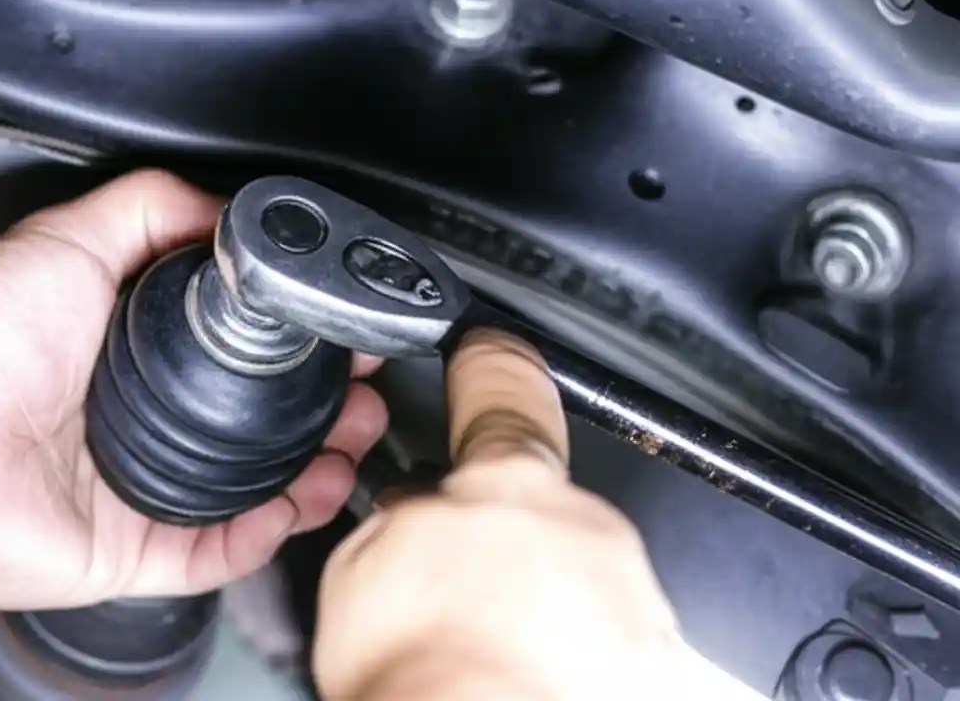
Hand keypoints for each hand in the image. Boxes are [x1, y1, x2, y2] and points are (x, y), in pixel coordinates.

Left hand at [0, 170, 386, 608]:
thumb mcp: (78, 236)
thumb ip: (157, 210)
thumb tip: (230, 208)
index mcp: (132, 362)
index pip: (238, 365)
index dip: (297, 358)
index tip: (343, 344)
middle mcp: (137, 428)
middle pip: (255, 435)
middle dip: (322, 419)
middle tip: (362, 401)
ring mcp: (133, 492)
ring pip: (246, 497)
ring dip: (309, 477)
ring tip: (348, 447)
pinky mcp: (124, 551)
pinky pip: (209, 555)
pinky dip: (261, 535)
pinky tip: (297, 502)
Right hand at [312, 329, 760, 700]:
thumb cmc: (422, 685)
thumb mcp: (360, 576)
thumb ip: (401, 523)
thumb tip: (413, 511)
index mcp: (500, 487)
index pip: (501, 396)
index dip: (495, 369)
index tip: (496, 355)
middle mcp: (580, 523)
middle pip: (542, 507)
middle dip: (507, 539)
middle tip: (463, 595)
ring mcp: (628, 588)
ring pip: (580, 574)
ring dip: (545, 601)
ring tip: (495, 653)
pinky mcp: (662, 652)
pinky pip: (615, 633)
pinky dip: (581, 650)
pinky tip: (540, 674)